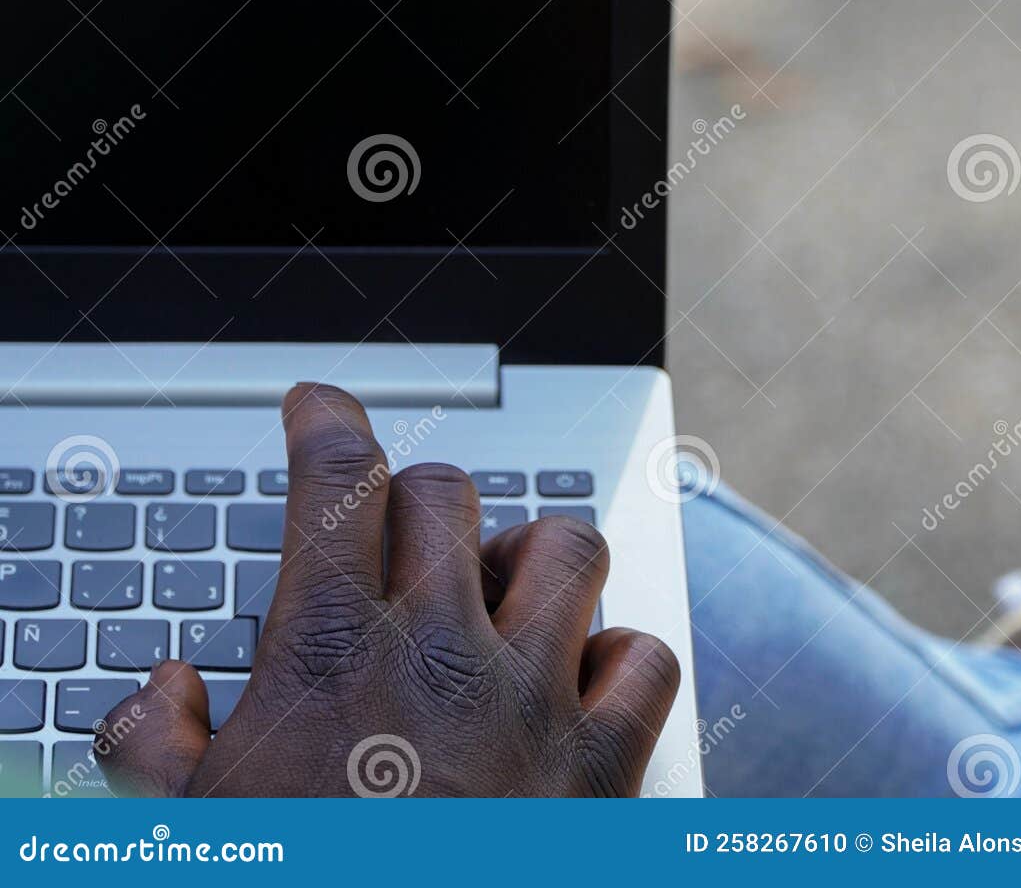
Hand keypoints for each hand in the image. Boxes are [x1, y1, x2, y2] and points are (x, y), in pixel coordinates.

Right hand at [97, 383, 680, 796]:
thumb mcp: (197, 830)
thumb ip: (158, 749)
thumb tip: (160, 694)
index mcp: (329, 654)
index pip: (335, 479)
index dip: (324, 420)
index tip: (318, 406)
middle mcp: (436, 653)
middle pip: (448, 493)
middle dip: (421, 505)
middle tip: (405, 548)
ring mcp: (529, 703)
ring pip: (567, 546)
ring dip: (534, 561)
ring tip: (501, 600)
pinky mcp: (603, 767)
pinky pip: (644, 660)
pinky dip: (620, 661)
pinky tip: (581, 685)